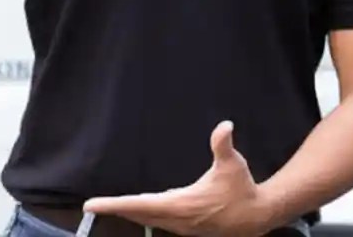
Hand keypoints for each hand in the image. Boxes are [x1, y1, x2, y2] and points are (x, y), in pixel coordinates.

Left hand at [83, 121, 273, 236]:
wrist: (259, 216)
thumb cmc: (243, 188)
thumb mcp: (233, 164)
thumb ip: (224, 145)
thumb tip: (224, 125)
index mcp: (182, 204)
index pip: (141, 205)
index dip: (115, 204)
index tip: (92, 205)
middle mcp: (178, 219)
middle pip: (138, 214)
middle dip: (116, 209)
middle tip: (93, 206)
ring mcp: (182, 226)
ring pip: (148, 220)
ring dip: (129, 213)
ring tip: (110, 207)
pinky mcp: (187, 227)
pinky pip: (158, 221)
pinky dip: (143, 215)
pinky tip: (136, 210)